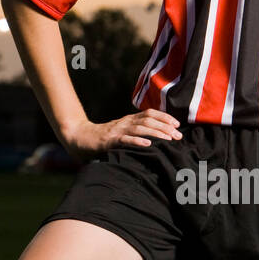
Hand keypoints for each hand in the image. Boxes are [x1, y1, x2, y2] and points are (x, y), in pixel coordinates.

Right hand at [61, 109, 181, 159]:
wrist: (80, 137)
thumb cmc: (104, 138)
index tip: (177, 124)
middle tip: (178, 135)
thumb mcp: (123, 133)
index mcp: (129, 119)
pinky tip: (148, 145)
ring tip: (168, 139)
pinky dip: (137, 142)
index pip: (150, 113)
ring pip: (140, 129)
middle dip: (165, 127)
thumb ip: (136, 132)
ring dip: (156, 133)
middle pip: (148, 121)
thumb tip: (157, 138)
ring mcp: (117, 131)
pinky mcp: (109, 141)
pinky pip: (125, 140)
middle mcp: (125, 122)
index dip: (164, 117)